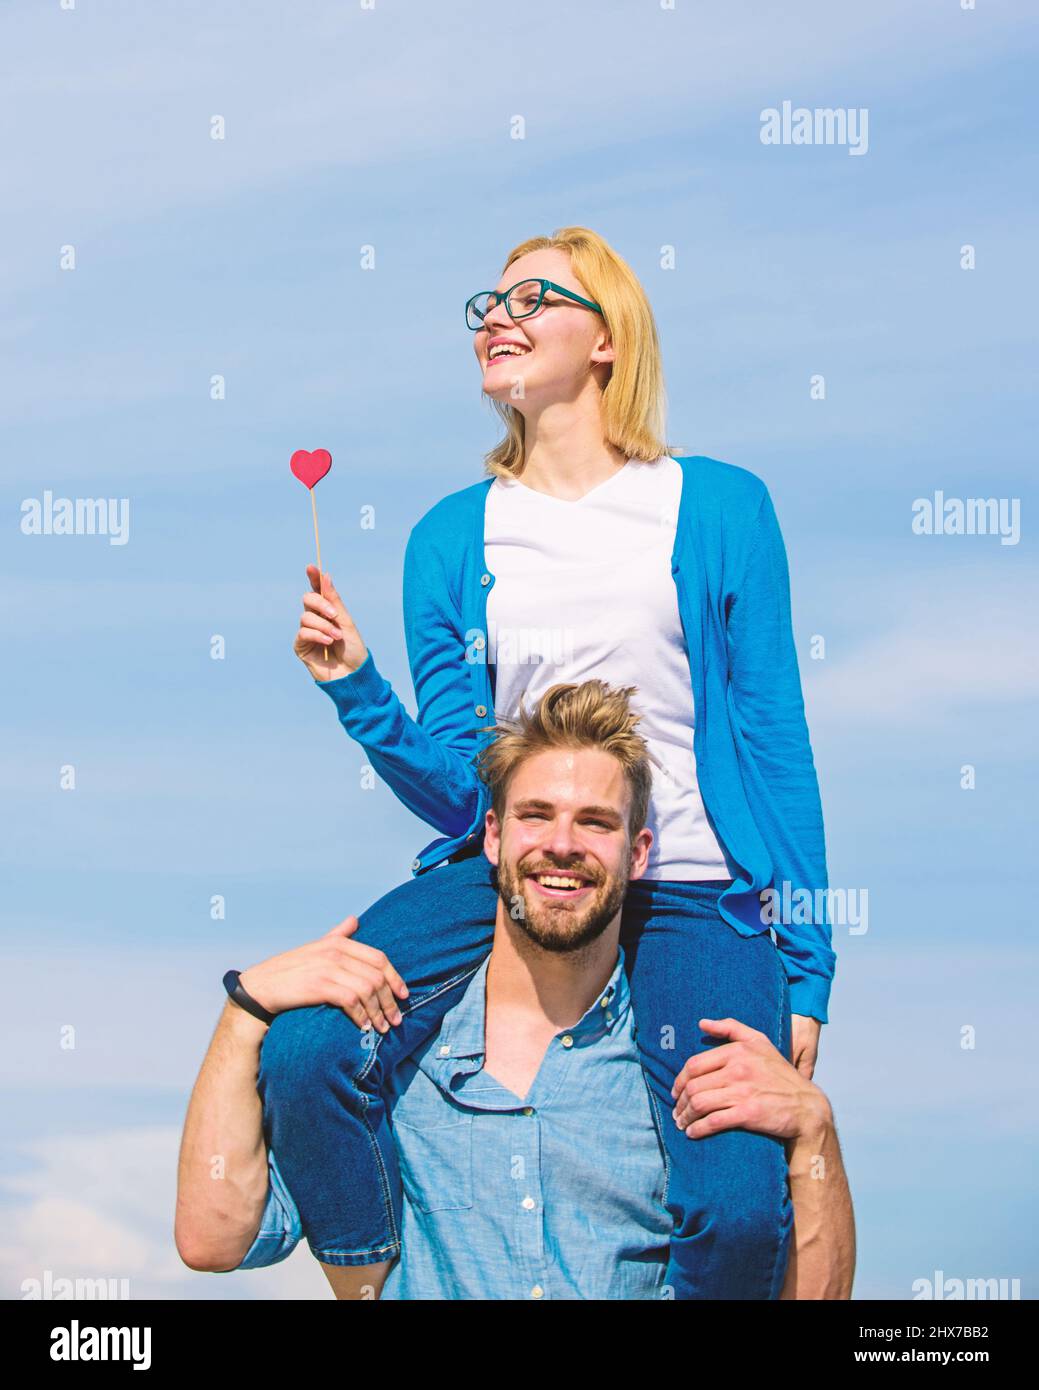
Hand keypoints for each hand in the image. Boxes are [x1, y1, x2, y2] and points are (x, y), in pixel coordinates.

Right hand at [238, 916, 408, 1033]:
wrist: (260, 987)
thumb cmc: (290, 970)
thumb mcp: (315, 948)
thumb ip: (337, 935)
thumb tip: (354, 920)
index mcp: (339, 942)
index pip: (379, 958)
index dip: (395, 978)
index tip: (404, 996)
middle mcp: (336, 951)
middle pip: (377, 976)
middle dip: (390, 1001)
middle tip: (396, 1020)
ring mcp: (327, 967)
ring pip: (367, 990)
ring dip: (378, 1012)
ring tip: (381, 1028)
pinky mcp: (319, 985)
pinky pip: (351, 1001)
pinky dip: (361, 1016)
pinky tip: (364, 1027)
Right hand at [294, 565, 367, 681]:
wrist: (353, 673)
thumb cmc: (353, 649)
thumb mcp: (346, 622)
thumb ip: (334, 600)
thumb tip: (326, 576)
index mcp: (328, 611)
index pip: (318, 591)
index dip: (314, 578)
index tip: (311, 567)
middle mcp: (316, 619)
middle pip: (308, 599)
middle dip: (321, 604)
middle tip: (334, 615)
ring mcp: (307, 632)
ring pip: (306, 616)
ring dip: (323, 625)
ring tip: (336, 637)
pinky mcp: (301, 646)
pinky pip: (303, 632)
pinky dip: (317, 635)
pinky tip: (327, 642)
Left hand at [670, 1017, 828, 1141]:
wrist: (806, 1106)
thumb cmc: (781, 1074)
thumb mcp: (760, 1041)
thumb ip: (731, 1028)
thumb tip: (702, 1023)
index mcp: (737, 1051)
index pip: (695, 1064)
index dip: (680, 1080)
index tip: (676, 1092)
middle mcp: (738, 1069)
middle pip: (694, 1086)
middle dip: (680, 1102)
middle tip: (677, 1111)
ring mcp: (742, 1092)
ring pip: (700, 1103)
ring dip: (685, 1116)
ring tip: (682, 1123)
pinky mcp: (748, 1114)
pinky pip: (713, 1121)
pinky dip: (698, 1129)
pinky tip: (693, 1133)